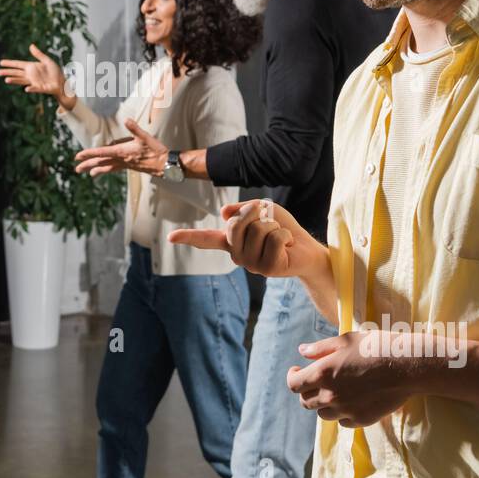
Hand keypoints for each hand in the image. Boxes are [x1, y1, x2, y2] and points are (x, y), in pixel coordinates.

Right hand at [0, 44, 70, 105]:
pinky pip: (35, 88)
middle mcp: (30, 75)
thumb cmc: (55, 72)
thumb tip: (31, 45)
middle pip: (16, 73)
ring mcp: (34, 82)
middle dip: (7, 72)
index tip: (1, 62)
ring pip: (21, 81)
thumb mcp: (47, 61)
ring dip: (14, 80)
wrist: (62, 82)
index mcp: (31, 67)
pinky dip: (31, 89)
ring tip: (6, 80)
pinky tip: (26, 89)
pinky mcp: (40, 88)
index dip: (10, 63)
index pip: (18, 64)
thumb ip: (39, 54)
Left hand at [74, 119, 167, 175]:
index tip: (78, 156)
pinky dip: (106, 169)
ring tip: (88, 173)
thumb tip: (127, 120)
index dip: (89, 154)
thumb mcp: (146, 138)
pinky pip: (114, 168)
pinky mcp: (129, 166)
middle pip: (101, 162)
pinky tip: (104, 170)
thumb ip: (135, 129)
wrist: (165, 164)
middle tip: (76, 168)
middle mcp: (121, 160)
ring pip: (107, 167)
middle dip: (88, 165)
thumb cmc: (156, 151)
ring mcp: (125, 164)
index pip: (102, 152)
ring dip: (96, 169)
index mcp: (122, 152)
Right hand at [167, 198, 326, 279]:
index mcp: (233, 242)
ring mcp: (252, 265)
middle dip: (254, 213)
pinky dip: (285, 235)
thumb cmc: (285, 230)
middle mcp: (238, 255)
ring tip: (280, 237)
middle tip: (268, 218)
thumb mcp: (265, 210)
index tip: (170, 238)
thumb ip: (245, 208)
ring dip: (275, 226)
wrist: (308, 251)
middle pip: (234, 225)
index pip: (207, 239)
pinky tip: (287, 245)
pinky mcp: (268, 269)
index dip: (188, 237)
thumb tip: (222, 212)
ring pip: (258, 229)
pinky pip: (274, 238)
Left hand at [286, 333, 411, 426]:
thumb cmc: (375, 347)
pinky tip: (351, 400)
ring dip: (324, 403)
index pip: (294, 384)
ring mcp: (345, 410)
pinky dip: (342, 413)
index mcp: (322, 373)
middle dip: (307, 390)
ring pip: (322, 414)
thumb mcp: (345, 341)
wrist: (407, 366)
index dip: (293, 377)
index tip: (298, 370)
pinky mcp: (361, 420)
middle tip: (318, 380)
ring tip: (336, 390)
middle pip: (305, 402)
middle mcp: (330, 395)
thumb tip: (302, 351)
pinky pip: (342, 422)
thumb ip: (320, 348)